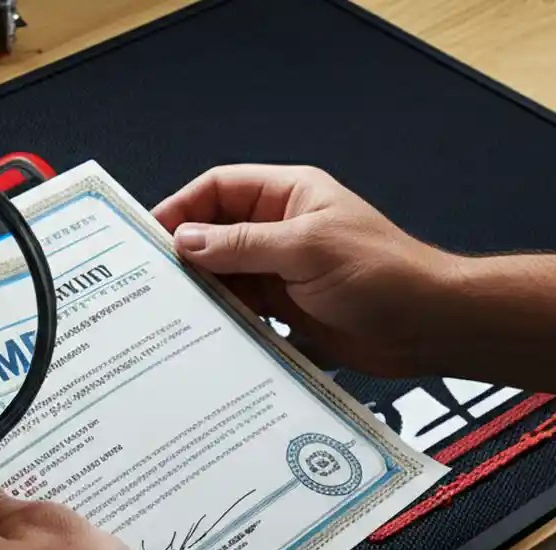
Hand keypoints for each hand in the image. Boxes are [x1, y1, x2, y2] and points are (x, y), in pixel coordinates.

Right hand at [151, 164, 464, 376]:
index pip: (220, 188)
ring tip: (167, 309)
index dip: (182, 206)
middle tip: (148, 279)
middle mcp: (278, 229)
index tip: (149, 235)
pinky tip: (199, 331)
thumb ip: (242, 246)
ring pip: (223, 273)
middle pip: (214, 232)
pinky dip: (220, 317)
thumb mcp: (306, 249)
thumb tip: (183, 241)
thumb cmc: (379, 273)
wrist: (428, 327)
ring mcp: (279, 269)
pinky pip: (239, 307)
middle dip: (184, 252)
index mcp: (288, 196)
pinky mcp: (283, 308)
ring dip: (200, 289)